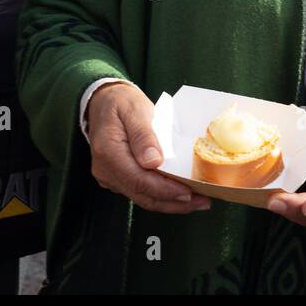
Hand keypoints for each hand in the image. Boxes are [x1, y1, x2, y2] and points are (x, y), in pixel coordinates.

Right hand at [86, 83, 211, 213]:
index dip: (165, 190)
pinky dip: (162, 195)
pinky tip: (180, 193)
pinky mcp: (118, 178)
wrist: (102, 103)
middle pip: (142, 195)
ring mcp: (110, 177)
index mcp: (109, 152)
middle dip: (173, 202)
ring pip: (142, 197)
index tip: (189, 192)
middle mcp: (106, 170)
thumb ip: (143, 135)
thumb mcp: (134, 109)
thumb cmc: (121, 103)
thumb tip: (153, 162)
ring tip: (198, 201)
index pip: (139, 180)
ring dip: (170, 202)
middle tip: (203, 201)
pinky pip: (140, 192)